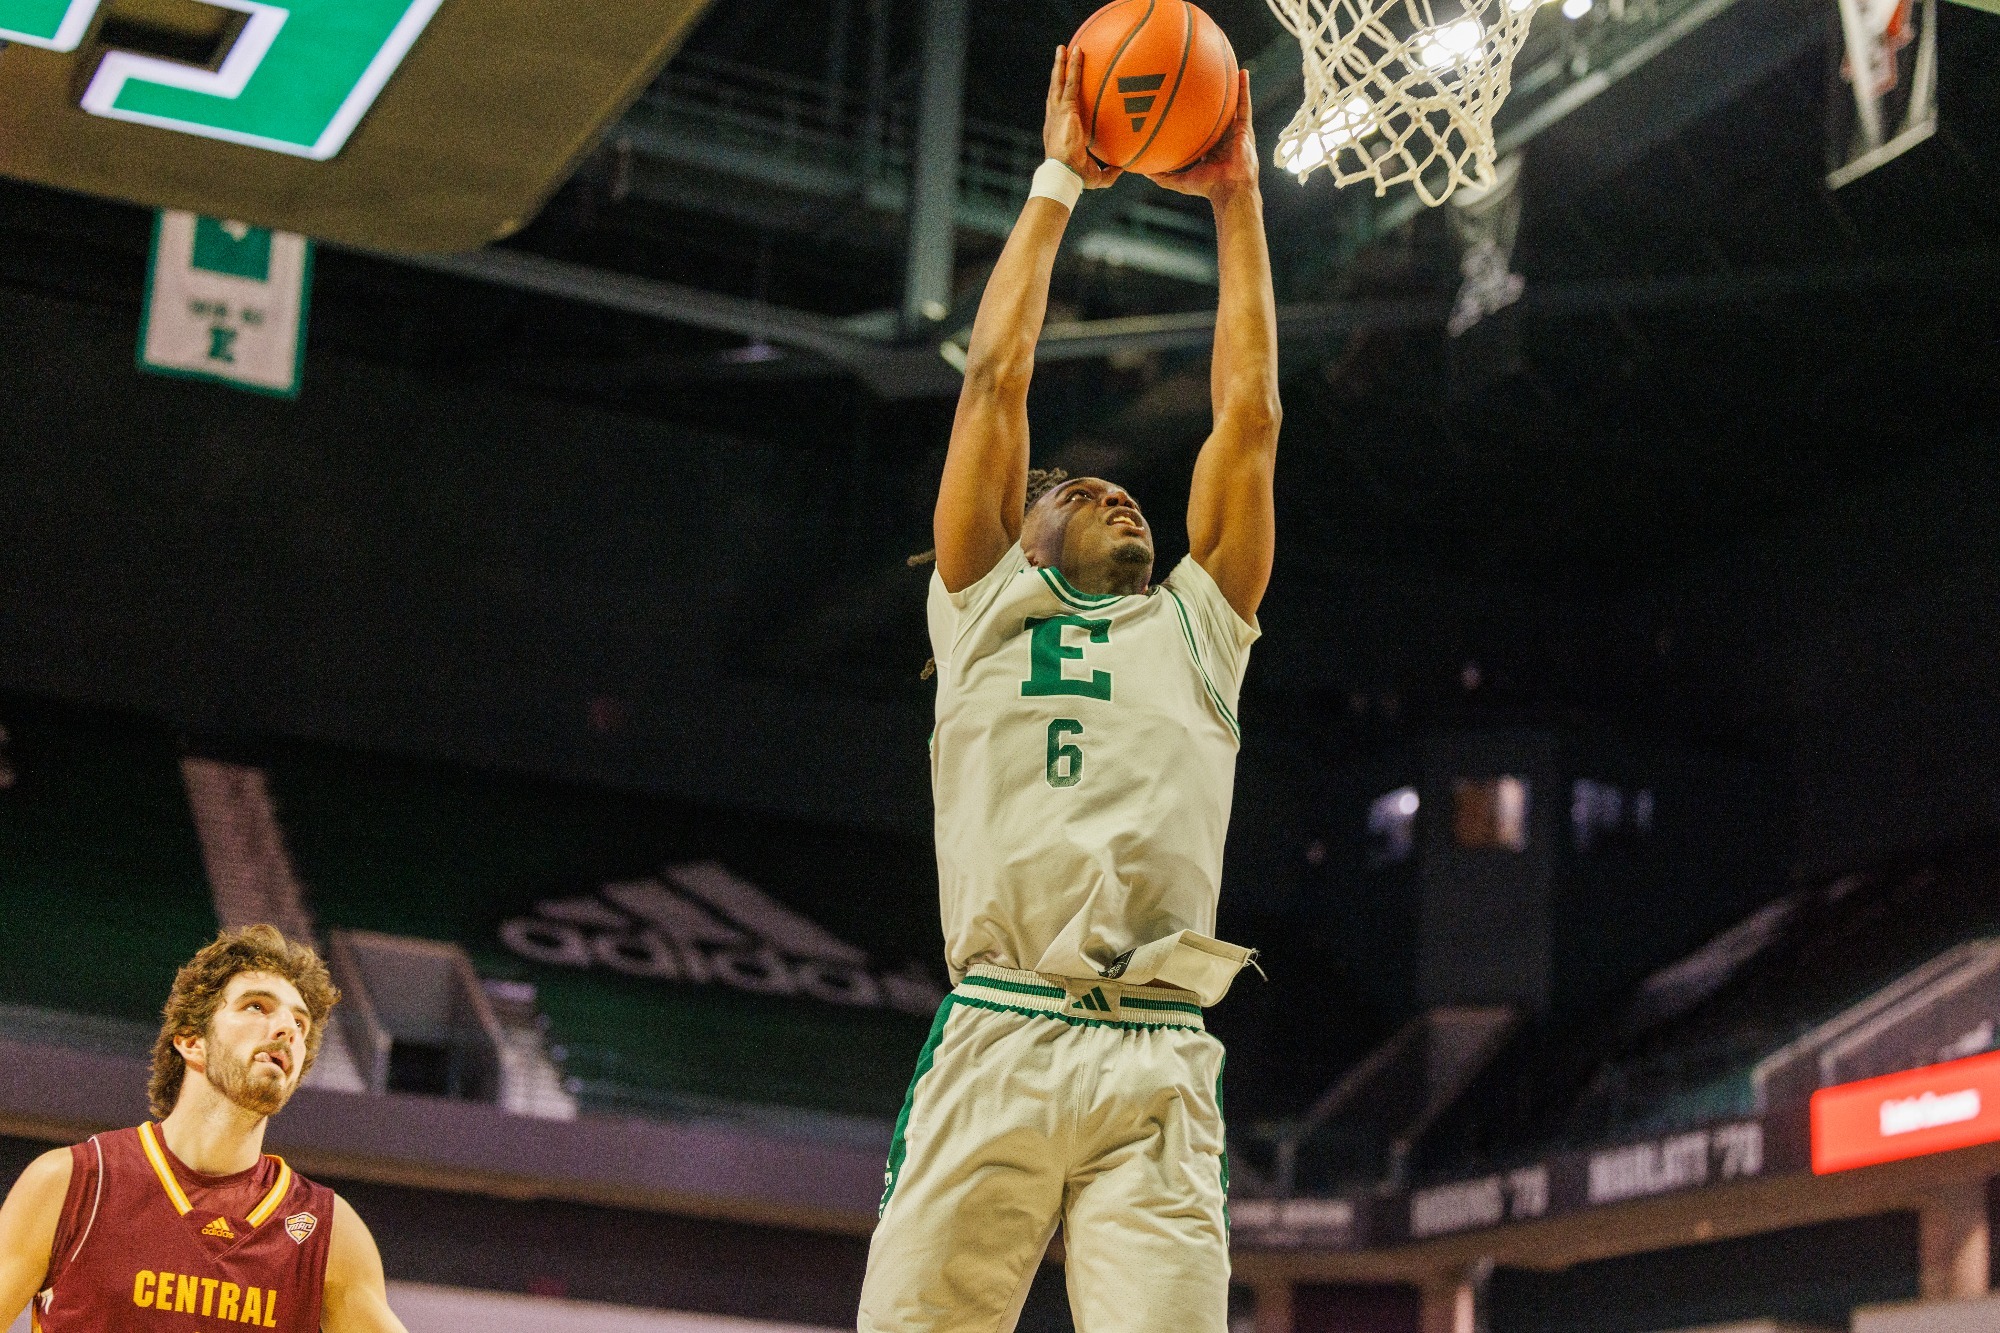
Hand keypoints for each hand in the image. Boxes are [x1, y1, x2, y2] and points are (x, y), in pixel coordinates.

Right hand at [1044, 45, 1121, 188]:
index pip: (1063, 112)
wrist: (1065, 172)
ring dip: (1062, 64)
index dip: (1064, 101)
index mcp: (1063, 131)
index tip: (1067, 93)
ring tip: (1064, 48)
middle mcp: (1057, 118)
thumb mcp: (1097, 175)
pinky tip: (1076, 51)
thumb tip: (1125, 168)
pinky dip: (1072, 65)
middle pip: (1056, 91)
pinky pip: (1070, 82)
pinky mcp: (1064, 108)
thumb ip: (1110, 171)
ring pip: (1059, 82)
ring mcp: (1058, 111)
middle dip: (1058, 75)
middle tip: (1061, 60)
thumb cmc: (1077, 177)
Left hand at [1147, 69, 1258, 201]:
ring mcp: (1235, 132)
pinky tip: (1242, 72)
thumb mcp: (1179, 181)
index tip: (1185, 101)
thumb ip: (1162, 175)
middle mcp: (1223, 137)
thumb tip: (1141, 170)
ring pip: (1233, 103)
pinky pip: (1245, 104)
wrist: (1228, 189)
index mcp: (1210, 147)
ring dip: (1231, 85)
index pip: (1202, 127)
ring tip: (1227, 65)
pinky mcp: (1245, 129)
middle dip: (1213, 96)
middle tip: (1203, 77)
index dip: (1195, 115)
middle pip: (1217, 111)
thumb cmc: (1206, 187)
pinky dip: (1244, 88)